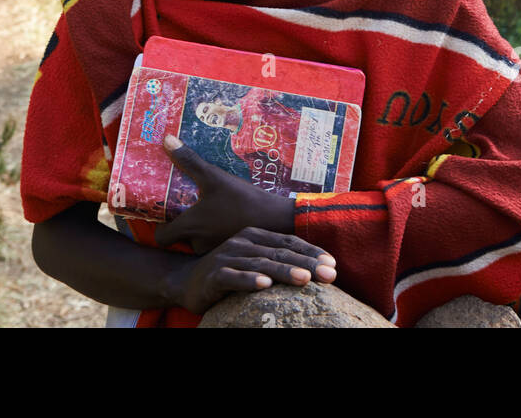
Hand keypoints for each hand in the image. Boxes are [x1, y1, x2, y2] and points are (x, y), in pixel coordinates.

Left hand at [155, 134, 295, 251]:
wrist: (275, 219)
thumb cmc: (241, 199)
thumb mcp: (214, 176)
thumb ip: (189, 160)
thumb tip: (166, 139)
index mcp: (190, 227)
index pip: (161, 237)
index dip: (159, 226)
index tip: (162, 212)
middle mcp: (198, 242)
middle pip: (179, 238)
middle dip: (181, 223)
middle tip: (183, 204)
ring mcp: (214, 248)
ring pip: (197, 240)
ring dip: (199, 228)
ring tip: (204, 208)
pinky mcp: (228, 247)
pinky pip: (212, 241)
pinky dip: (213, 231)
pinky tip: (221, 214)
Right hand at [161, 227, 337, 315]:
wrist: (187, 280)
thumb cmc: (228, 271)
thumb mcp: (253, 262)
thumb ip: (276, 260)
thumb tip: (312, 268)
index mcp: (255, 236)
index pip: (288, 242)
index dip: (311, 251)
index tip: (333, 264)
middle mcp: (242, 242)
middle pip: (279, 252)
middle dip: (307, 263)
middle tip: (330, 274)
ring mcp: (227, 257)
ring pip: (261, 264)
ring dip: (284, 271)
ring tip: (305, 279)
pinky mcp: (214, 275)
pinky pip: (234, 277)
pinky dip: (249, 281)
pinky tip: (264, 285)